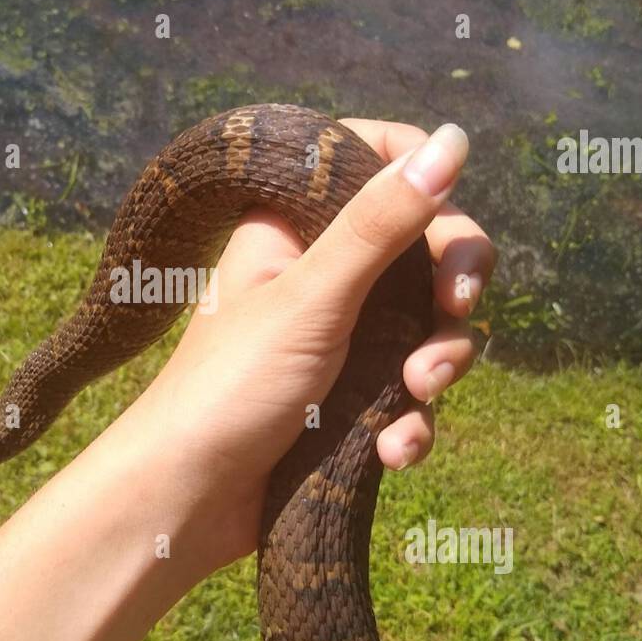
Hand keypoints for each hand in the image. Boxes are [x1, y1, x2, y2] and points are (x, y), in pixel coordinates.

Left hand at [128, 120, 495, 569]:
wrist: (187, 501)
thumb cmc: (228, 386)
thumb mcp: (311, 297)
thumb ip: (381, 223)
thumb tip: (454, 139)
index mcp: (295, 225)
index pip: (379, 164)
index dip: (427, 185)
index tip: (448, 228)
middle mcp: (321, 273)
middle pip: (423, 249)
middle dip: (448, 287)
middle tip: (454, 310)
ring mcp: (340, 338)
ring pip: (427, 328)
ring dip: (438, 362)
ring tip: (418, 392)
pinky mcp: (351, 400)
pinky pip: (410, 396)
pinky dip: (412, 423)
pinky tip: (394, 452)